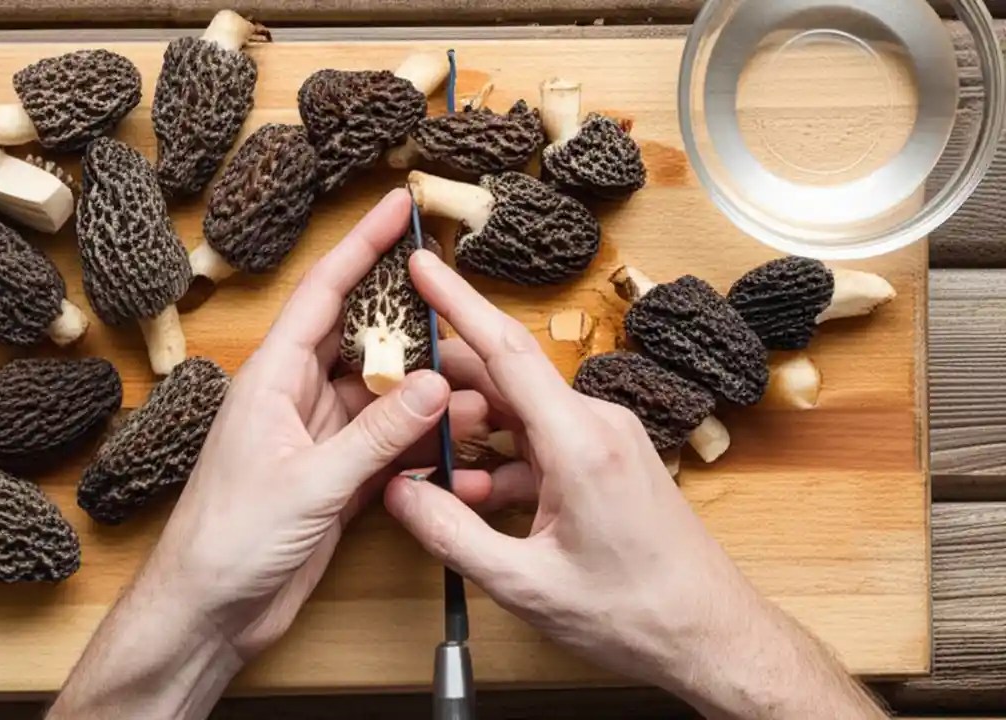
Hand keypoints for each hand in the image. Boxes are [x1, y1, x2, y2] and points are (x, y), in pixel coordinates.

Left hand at [50, 190, 491, 719]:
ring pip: (384, 397)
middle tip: (468, 318)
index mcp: (273, 378)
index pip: (324, 293)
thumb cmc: (228, 540)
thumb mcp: (310, 482)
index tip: (399, 206)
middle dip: (416, 329)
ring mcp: (318, 439)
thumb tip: (434, 385)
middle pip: (365, 342)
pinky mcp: (335, 479)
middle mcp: (296, 398)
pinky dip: (420, 443)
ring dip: (428, 397)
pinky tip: (457, 444)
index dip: (363, 246)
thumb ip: (377, 434)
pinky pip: (387, 444)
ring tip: (479, 398)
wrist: (208, 612)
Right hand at [385, 250, 886, 719]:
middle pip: (505, 379)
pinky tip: (477, 498)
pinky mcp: (609, 457)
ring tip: (431, 475)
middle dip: (446, 388)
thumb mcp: (526, 584)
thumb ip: (451, 534)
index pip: (506, 350)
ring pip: (521, 413)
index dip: (457, 301)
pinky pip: (543, 438)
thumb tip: (397, 493)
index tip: (422, 262)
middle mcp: (598, 424)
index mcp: (580, 442)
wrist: (710, 635)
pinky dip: (504, 458)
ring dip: (474, 435)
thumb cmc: (633, 613)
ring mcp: (607, 438)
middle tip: (394, 400)